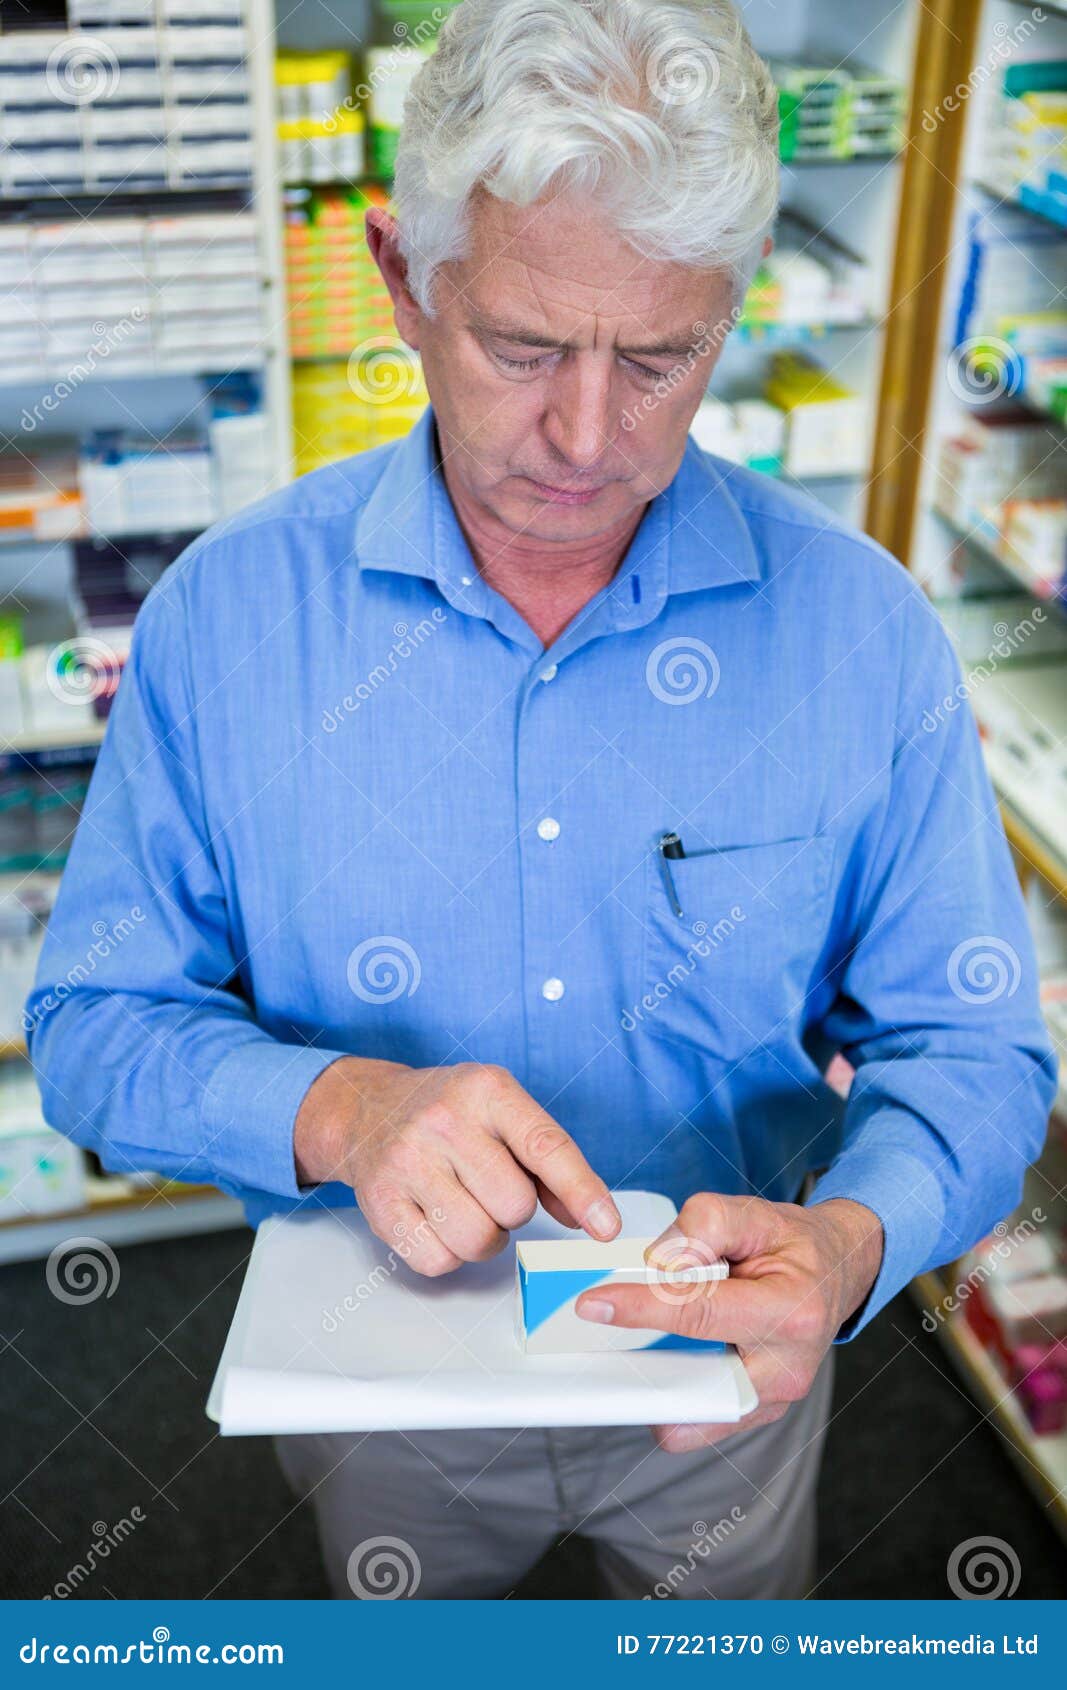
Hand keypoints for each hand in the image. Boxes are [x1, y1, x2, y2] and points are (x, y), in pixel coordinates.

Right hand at [294, 1057, 620, 1275]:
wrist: (366, 1109)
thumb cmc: (450, 1113)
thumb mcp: (503, 1111)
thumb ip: (549, 1162)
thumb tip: (591, 1217)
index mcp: (487, 1090)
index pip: (546, 1145)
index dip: (581, 1190)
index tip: (606, 1228)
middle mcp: (444, 1120)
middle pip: (514, 1205)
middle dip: (512, 1209)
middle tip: (487, 1186)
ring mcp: (406, 1161)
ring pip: (478, 1240)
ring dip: (483, 1236)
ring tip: (464, 1203)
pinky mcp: (379, 1202)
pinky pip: (437, 1261)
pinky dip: (447, 1253)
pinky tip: (435, 1218)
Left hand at [575, 1193, 882, 1452]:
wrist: (835, 1274)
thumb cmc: (794, 1245)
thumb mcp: (755, 1213)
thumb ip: (705, 1225)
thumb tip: (660, 1262)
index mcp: (792, 1313)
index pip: (701, 1313)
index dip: (641, 1308)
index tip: (593, 1304)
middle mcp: (786, 1369)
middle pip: (692, 1380)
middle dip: (640, 1361)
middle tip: (600, 1330)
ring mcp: (772, 1402)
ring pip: (690, 1415)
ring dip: (652, 1381)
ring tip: (629, 1344)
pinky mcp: (755, 1414)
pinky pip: (697, 1422)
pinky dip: (670, 1392)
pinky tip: (656, 1358)